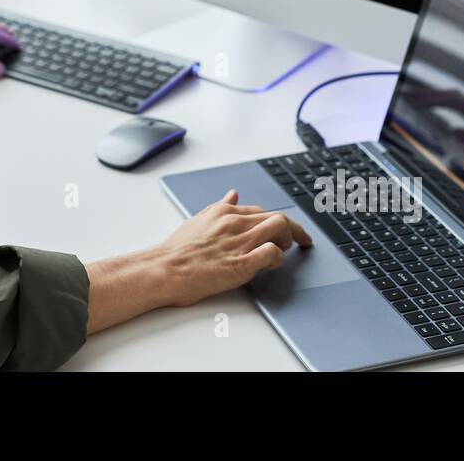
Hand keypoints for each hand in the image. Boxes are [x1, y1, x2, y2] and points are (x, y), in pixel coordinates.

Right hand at [153, 189, 311, 307]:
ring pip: (280, 227)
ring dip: (288, 240)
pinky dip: (277, 258)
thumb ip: (219, 207)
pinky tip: (271, 265)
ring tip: (283, 252)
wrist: (164, 269)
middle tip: (299, 242)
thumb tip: (232, 194)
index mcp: (225, 212)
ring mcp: (240, 242)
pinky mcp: (242, 263)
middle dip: (293, 230)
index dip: (275, 221)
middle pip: (277, 217)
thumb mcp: (198, 219)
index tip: (282, 230)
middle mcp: (235, 223)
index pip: (261, 210)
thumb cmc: (177, 250)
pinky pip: (271, 253)